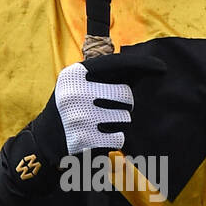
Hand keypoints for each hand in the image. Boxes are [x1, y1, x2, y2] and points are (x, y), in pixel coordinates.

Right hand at [0, 44, 166, 205]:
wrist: (43, 141)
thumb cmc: (72, 107)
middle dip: (125, 105)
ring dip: (119, 124)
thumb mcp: (81, 85)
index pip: (117, 63)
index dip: (142, 64)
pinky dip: (114, 140)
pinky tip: (99, 138)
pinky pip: (118, 138)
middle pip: (126, 96)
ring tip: (101, 125)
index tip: (162, 68)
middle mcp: (75, 92)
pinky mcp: (84, 140)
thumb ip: (109, 76)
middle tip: (111, 110)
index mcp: (75, 73)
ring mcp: (79, 117)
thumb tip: (148, 68)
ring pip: (125, 118)